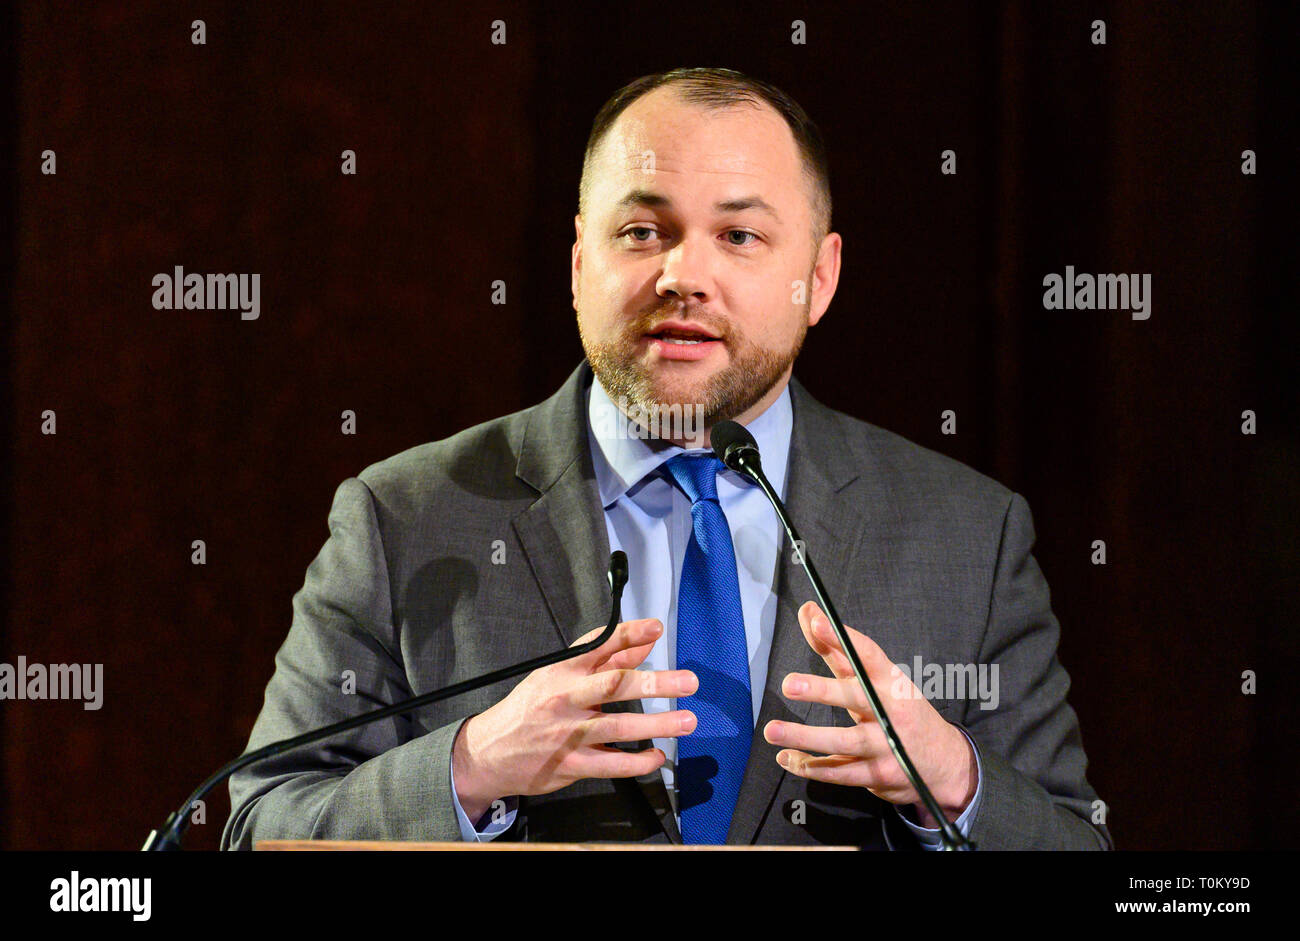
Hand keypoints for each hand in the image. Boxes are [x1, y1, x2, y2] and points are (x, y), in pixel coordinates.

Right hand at [452, 618, 697, 820]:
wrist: (488, 752)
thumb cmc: (530, 708)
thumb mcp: (559, 675)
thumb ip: (605, 658)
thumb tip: (644, 642)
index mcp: (563, 672)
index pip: (599, 646)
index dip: (629, 635)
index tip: (655, 628)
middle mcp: (566, 699)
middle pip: (614, 685)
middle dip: (655, 682)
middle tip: (687, 681)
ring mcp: (568, 734)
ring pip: (618, 726)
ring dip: (657, 724)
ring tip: (686, 721)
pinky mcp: (571, 764)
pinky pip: (611, 764)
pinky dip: (637, 762)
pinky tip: (657, 756)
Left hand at [763, 602, 977, 827]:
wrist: (947, 763)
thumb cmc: (901, 711)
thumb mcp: (879, 681)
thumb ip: (839, 651)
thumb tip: (808, 612)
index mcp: (891, 683)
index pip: (867, 655)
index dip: (841, 638)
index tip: (815, 621)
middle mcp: (890, 712)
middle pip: (856, 697)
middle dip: (822, 690)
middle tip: (790, 684)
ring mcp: (886, 746)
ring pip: (844, 741)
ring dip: (806, 737)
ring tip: (772, 730)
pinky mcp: (878, 776)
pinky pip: (841, 772)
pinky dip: (812, 767)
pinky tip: (788, 758)